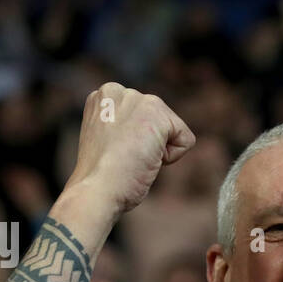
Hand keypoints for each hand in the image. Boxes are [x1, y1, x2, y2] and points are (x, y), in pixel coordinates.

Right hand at [63, 83, 195, 222]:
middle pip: (159, 121)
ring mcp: (136, 99)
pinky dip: (172, 157)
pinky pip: (185, 139)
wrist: (97, 190)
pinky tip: (147, 159)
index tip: (114, 154)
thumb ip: (125, 129)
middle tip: (124, 158)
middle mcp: (117, 91)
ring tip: (134, 158)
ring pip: (172, 128)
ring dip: (158, 151)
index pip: (142, 119)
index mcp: (102, 98)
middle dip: (148, 145)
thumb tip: (145, 137)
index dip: (134, 144)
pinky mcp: (155, 112)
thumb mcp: (108, 142)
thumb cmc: (100, 178)